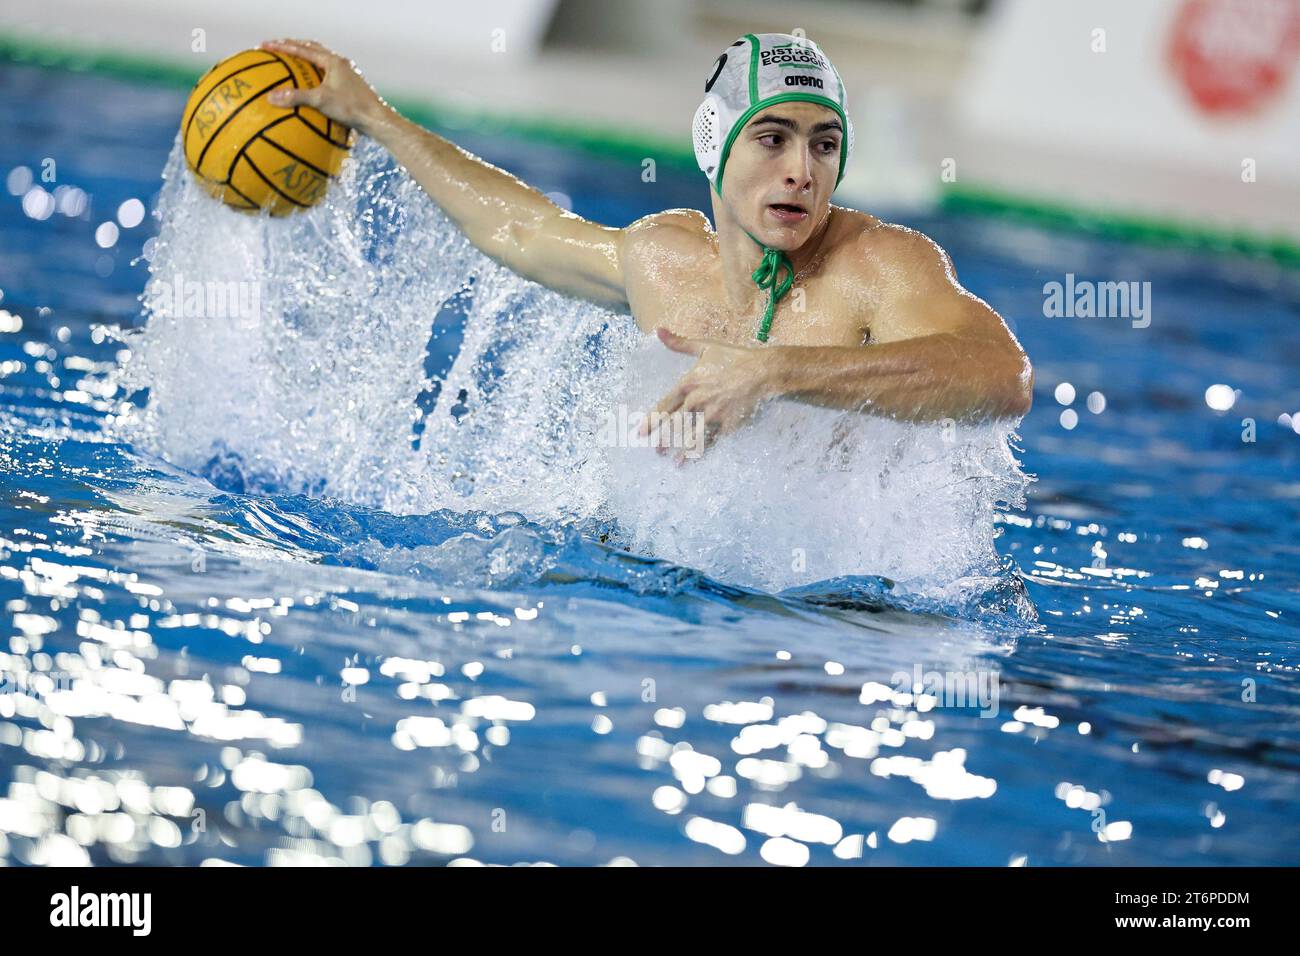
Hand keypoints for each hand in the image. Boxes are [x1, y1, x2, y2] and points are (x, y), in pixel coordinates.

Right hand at [259, 38, 390, 135]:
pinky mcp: (349, 87)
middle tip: (276, 48)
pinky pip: (327, 76)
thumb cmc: (352, 109)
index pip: (302, 49)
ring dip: (305, 60)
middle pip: (312, 49)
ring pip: (321, 61)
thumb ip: (297, 97)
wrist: (378, 120)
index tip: (265, 45)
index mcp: (333, 61)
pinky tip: (308, 88)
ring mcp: (346, 75)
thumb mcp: (322, 101)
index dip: (282, 47)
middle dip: (293, 47)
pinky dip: (314, 77)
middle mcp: (340, 64)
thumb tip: (271, 97)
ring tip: (290, 64)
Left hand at [638, 327, 775, 462]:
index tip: (641, 432)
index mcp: (688, 384)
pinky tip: (696, 460)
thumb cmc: (734, 358)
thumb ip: (680, 343)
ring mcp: (711, 415)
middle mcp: (696, 402)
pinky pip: (712, 440)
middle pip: (675, 425)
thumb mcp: (705, 347)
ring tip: (674, 462)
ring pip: (691, 436)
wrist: (762, 372)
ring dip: (681, 451)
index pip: (664, 406)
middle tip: (656, 450)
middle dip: (664, 440)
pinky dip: (702, 451)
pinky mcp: (727, 425)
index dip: (651, 420)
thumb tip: (658, 330)